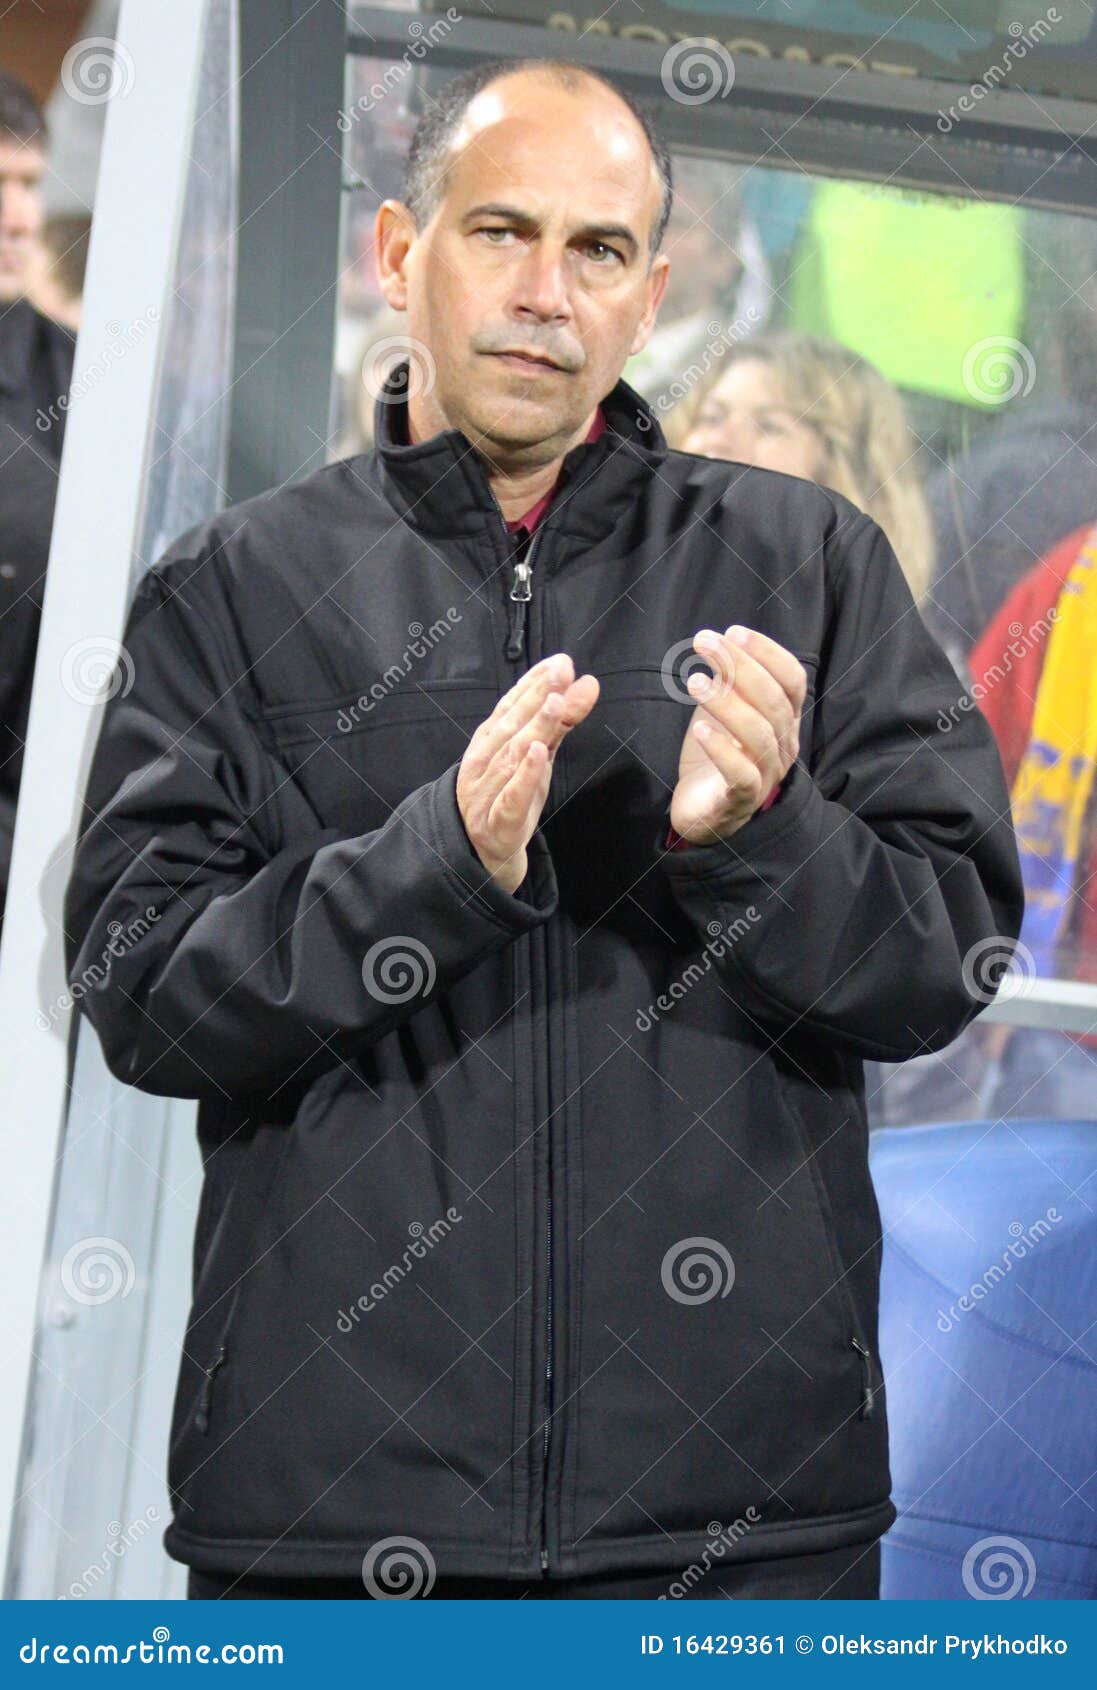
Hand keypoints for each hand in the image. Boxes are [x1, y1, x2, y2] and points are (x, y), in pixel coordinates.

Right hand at [458, 654, 599, 893]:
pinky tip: (538, 753)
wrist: (484, 855)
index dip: (533, 683)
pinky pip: (510, 797)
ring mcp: (486, 794)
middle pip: (511, 725)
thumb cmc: (510, 796)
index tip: (560, 662)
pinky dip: (524, 775)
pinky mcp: (497, 824)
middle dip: (537, 696)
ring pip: (511, 756)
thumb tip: (586, 682)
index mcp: (489, 743)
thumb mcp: (538, 757)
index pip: (510, 706)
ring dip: (533, 727)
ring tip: (555, 703)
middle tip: (562, 671)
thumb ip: (560, 721)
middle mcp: (483, 763)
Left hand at [669, 625, 806, 843]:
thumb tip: (720, 642)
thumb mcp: (724, 711)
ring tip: (694, 681)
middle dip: (740, 666)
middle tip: (705, 643)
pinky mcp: (742, 800)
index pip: (792, 680)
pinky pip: (742, 775)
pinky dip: (722, 750)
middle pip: (773, 701)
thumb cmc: (718, 755)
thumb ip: (729, 682)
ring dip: (726, 703)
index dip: (767, 653)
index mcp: (785, 720)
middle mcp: (784, 746)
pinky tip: (700, 731)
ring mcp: (767, 774)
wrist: (704, 812)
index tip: (733, 632)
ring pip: (758, 734)